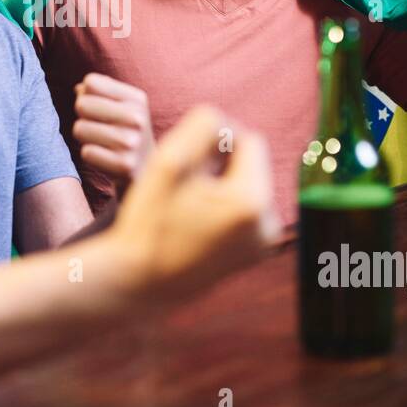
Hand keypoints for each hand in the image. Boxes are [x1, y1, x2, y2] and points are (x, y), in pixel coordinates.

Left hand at [72, 73, 153, 187]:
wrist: (146, 171)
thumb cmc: (126, 132)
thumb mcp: (121, 106)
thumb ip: (99, 90)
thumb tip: (79, 88)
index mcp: (137, 98)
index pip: (91, 82)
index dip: (87, 95)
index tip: (99, 108)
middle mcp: (138, 118)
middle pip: (82, 104)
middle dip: (83, 117)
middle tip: (99, 128)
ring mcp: (132, 143)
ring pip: (80, 129)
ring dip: (85, 138)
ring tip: (103, 143)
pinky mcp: (125, 166)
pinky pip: (86, 152)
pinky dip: (91, 155)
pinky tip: (107, 158)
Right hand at [111, 107, 280, 301]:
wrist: (138, 283)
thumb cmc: (148, 221)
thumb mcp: (169, 161)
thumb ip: (202, 126)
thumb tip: (224, 123)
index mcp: (253, 202)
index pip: (250, 141)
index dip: (218, 138)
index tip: (186, 154)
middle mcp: (268, 225)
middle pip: (252, 164)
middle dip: (221, 163)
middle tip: (182, 181)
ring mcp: (263, 243)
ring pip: (247, 186)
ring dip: (221, 182)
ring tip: (186, 201)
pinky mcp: (253, 254)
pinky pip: (245, 209)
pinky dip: (223, 204)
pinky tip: (193, 217)